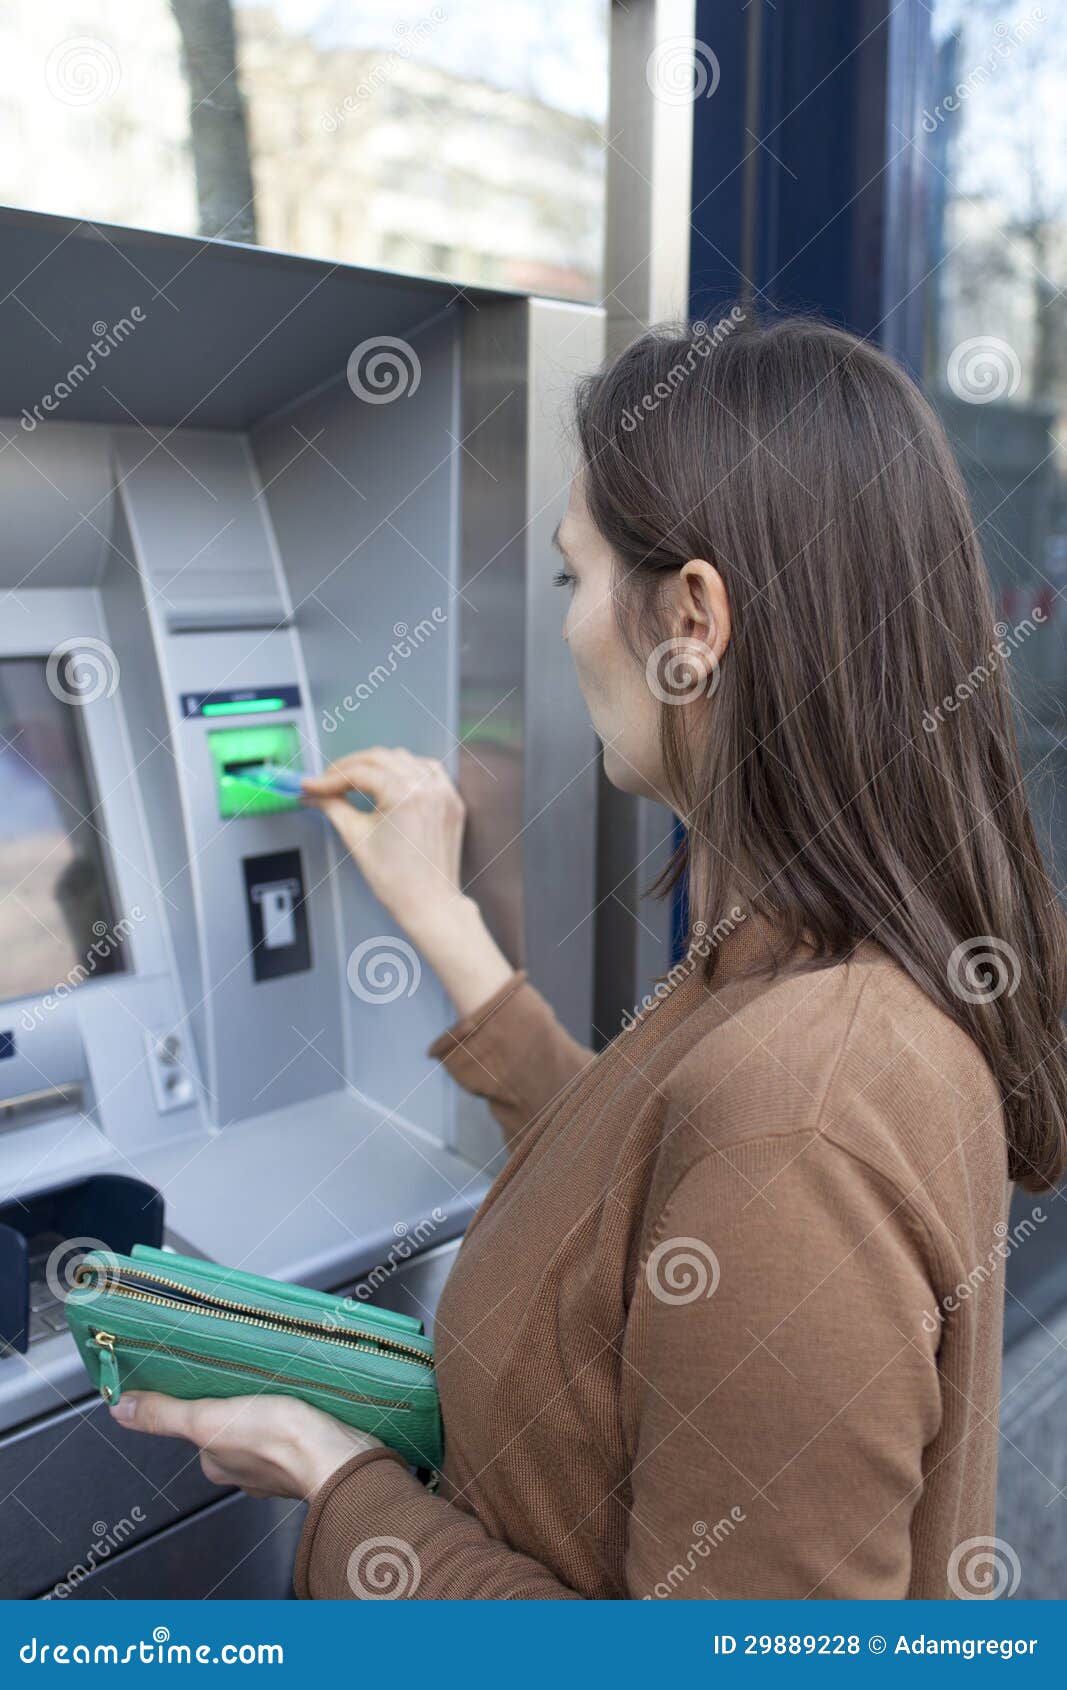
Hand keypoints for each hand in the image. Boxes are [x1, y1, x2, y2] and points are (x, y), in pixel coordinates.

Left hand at [109, 1391, 383, 1499]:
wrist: (341, 1459)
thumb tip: (119, 1410)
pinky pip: (295, 1430)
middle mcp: (245, 1470)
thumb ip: (166, 1414)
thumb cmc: (280, 1440)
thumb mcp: (210, 1419)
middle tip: (253, 1374)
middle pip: (233, 1424)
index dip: (205, 1398)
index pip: (199, 1424)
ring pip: (264, 1427)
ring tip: (280, 1382)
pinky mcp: (311, 1453)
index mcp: (218, 1462)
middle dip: (241, 1401)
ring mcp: (280, 1465)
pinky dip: (296, 1416)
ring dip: (270, 1406)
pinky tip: (305, 1401)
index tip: (217, 1376)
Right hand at [302, 746, 512, 1015]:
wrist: (429, 904)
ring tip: (354, 779)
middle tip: (326, 781)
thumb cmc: (396, 880)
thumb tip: (313, 795)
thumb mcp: (356, 838)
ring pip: (404, 759)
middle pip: (380, 758)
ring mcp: (443, 792)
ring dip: (377, 764)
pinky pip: (429, 770)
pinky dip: (408, 769)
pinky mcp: (452, 801)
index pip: (359, 773)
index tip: (311, 785)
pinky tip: (392, 778)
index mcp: (405, 795)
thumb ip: (333, 807)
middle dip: (349, 767)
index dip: (330, 778)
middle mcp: (428, 787)